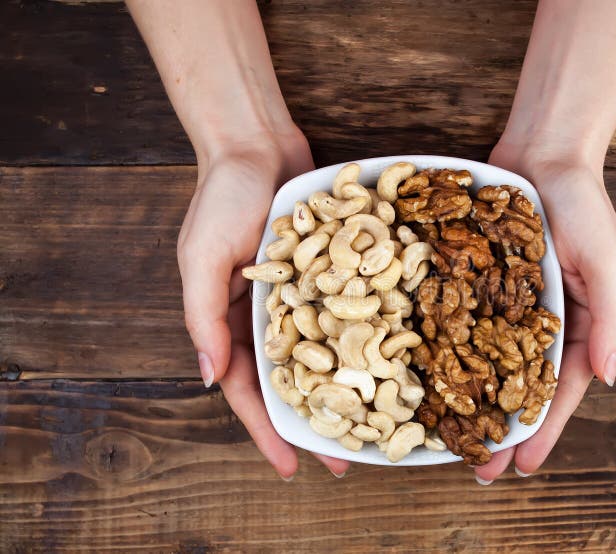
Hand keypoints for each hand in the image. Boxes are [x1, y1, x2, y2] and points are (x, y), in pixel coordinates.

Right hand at [177, 130, 348, 479]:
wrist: (255, 143)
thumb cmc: (220, 197)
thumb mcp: (200, 257)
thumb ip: (205, 318)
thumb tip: (211, 378)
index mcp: (232, 321)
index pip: (248, 390)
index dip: (268, 430)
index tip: (291, 468)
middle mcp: (269, 316)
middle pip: (294, 382)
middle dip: (316, 422)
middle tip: (346, 460)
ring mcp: (301, 295)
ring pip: (326, 353)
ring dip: (347, 387)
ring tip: (376, 422)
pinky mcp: (328, 271)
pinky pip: (348, 310)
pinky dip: (365, 335)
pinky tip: (392, 358)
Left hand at [474, 140, 615, 482]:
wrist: (544, 151)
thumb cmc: (583, 203)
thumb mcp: (608, 260)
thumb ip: (613, 319)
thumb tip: (611, 379)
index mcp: (577, 325)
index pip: (560, 391)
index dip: (543, 430)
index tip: (522, 467)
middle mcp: (539, 321)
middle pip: (518, 386)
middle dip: (502, 429)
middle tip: (479, 471)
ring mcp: (505, 303)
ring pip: (486, 362)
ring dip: (472, 400)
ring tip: (451, 438)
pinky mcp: (478, 280)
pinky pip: (462, 321)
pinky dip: (450, 350)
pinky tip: (429, 377)